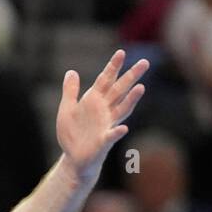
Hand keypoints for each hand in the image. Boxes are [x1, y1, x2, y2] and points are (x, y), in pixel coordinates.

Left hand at [56, 49, 147, 178]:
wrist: (74, 159)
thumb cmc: (72, 134)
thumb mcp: (66, 109)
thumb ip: (70, 91)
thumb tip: (72, 71)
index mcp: (94, 101)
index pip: (106, 80)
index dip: (113, 67)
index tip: (121, 52)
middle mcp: (104, 111)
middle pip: (119, 90)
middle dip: (131, 77)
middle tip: (145, 62)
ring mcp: (106, 125)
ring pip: (122, 110)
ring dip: (131, 100)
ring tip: (141, 88)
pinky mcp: (103, 142)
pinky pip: (111, 136)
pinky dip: (116, 133)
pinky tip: (122, 129)